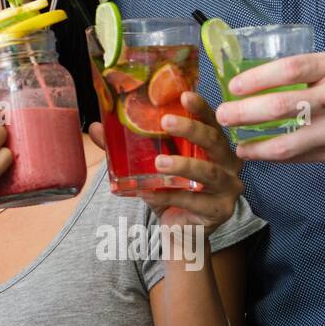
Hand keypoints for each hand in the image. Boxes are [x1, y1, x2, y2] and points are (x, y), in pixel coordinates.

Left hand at [139, 91, 244, 230]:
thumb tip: (96, 128)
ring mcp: (228, 188)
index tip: (184, 95)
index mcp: (214, 144)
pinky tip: (150, 193)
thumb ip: (126, 147)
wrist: (180, 231)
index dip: (200, 107)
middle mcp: (228, 163)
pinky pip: (195, 201)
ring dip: (182, 165)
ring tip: (158, 162)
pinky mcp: (220, 211)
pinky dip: (170, 197)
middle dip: (191, 129)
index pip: (210, 120)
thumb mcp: (149, 166)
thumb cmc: (170, 190)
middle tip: (166, 121)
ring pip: (209, 172)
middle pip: (214, 141)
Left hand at [215, 51, 324, 167]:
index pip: (287, 69)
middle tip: (222, 115)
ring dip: (255, 144)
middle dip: (243, 112)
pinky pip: (301, 156)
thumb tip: (261, 83)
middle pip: (280, 106)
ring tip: (237, 144)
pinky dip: (276, 157)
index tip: (233, 87)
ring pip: (287, 141)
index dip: (255, 79)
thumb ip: (308, 75)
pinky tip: (259, 154)